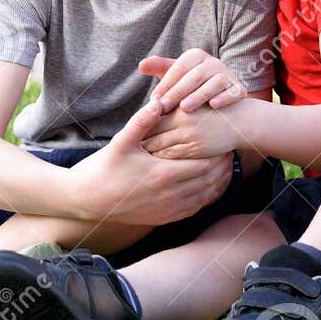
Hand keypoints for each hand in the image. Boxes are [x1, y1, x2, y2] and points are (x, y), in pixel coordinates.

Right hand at [70, 103, 233, 225]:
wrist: (90, 199)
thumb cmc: (105, 167)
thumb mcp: (121, 141)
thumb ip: (142, 121)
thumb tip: (159, 101)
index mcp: (163, 174)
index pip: (204, 166)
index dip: (218, 155)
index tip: (224, 142)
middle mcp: (169, 195)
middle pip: (210, 182)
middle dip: (223, 168)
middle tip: (230, 152)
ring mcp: (167, 209)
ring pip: (204, 198)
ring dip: (218, 184)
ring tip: (226, 168)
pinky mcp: (163, 218)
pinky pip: (193, 210)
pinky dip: (206, 199)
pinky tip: (209, 187)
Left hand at [139, 49, 246, 111]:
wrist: (223, 99)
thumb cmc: (192, 87)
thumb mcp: (176, 76)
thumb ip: (160, 68)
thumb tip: (141, 65)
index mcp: (196, 56)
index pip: (179, 67)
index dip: (166, 83)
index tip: (154, 100)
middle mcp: (213, 62)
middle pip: (195, 75)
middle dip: (178, 91)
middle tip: (164, 107)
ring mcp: (228, 75)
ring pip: (214, 82)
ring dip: (200, 94)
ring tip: (185, 108)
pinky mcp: (239, 88)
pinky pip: (233, 91)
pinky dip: (224, 98)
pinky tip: (213, 106)